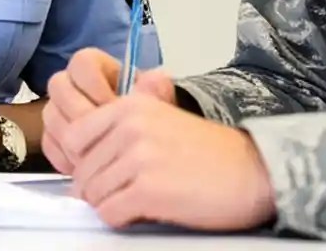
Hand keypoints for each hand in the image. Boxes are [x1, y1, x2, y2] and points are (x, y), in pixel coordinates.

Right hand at [41, 48, 175, 173]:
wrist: (141, 149)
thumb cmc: (147, 119)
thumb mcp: (157, 103)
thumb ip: (155, 90)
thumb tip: (155, 78)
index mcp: (96, 68)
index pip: (82, 62)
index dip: (93, 83)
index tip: (112, 103)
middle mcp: (72, 85)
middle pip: (57, 86)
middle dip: (79, 112)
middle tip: (103, 132)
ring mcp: (59, 111)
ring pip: (50, 116)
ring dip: (72, 136)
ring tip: (98, 153)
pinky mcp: (54, 137)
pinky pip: (49, 143)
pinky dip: (66, 156)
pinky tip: (87, 165)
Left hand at [58, 92, 275, 230]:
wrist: (252, 171)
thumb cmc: (210, 153)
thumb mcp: (161, 122)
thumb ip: (121, 131)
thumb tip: (80, 163)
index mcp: (130, 106)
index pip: (73, 137)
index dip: (83, 161)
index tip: (102, 172)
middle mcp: (130, 127)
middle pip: (82, 171)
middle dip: (97, 190)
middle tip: (124, 195)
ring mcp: (138, 157)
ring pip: (93, 194)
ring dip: (111, 205)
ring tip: (138, 203)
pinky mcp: (148, 189)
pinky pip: (110, 213)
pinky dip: (121, 219)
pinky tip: (144, 213)